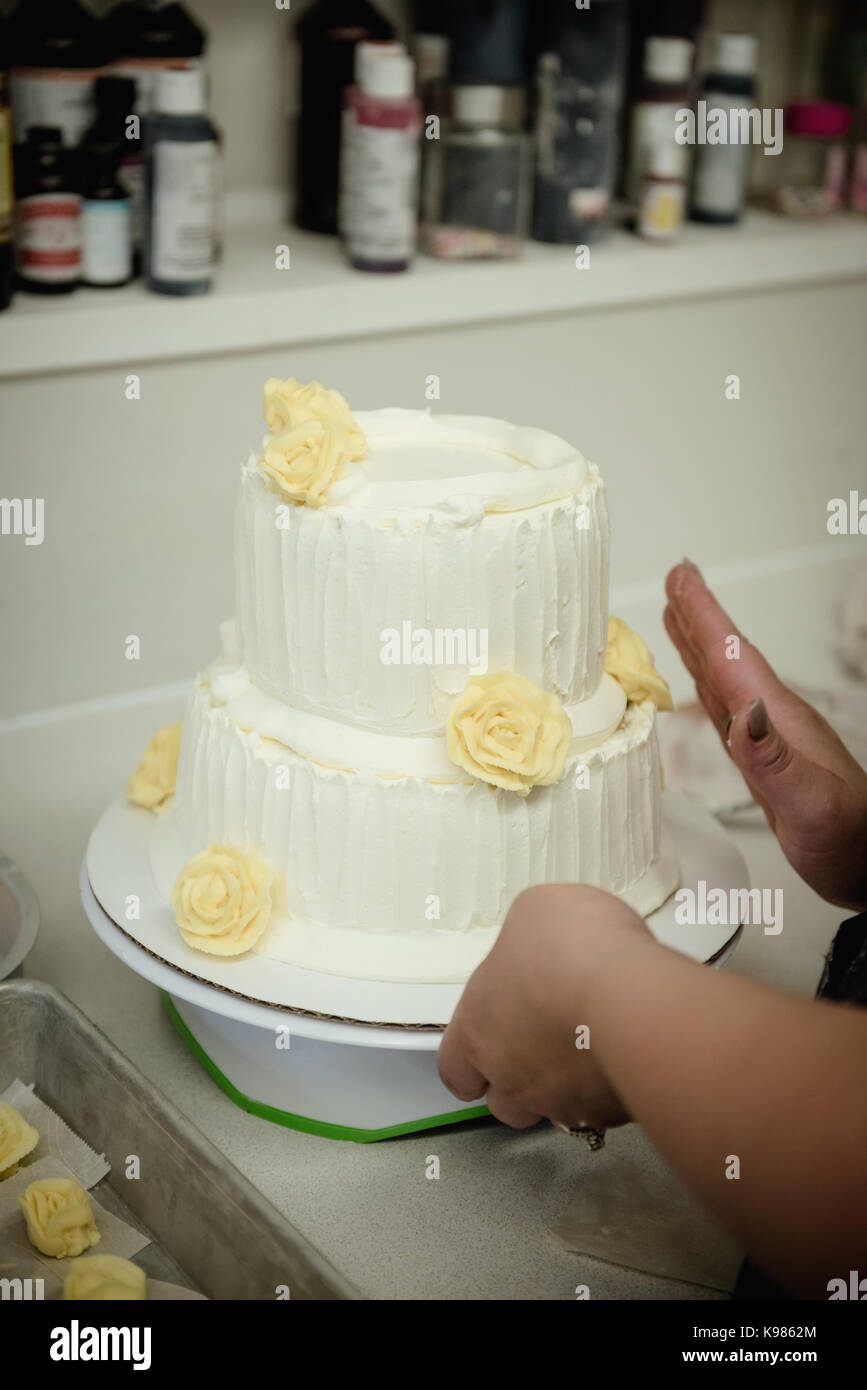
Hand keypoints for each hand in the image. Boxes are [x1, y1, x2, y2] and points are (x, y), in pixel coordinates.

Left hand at [438, 884, 651, 1130]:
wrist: (630, 995)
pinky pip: (605, 1107)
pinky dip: (611, 1086)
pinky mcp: (609, 1111)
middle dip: (520, 1080)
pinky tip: (625, 1052)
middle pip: (505, 1102)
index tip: (483, 1051)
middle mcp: (512, 1076)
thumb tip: (540, 941)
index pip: (455, 1070)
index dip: (470, 1064)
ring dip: (566, 1087)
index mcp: (478, 1030)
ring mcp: (561, 1101)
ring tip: (589, 1049)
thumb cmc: (574, 953)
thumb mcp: (535, 913)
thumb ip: (526, 942)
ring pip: (557, 1111)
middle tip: (544, 1042)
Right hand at [665, 561, 866, 910]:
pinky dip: (705, 688)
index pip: (735, 658)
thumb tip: (743, 714)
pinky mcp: (762, 761)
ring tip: (675, 617)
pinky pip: (724, 711)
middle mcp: (770, 721)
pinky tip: (698, 686)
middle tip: (675, 578)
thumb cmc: (848, 840)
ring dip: (698, 646)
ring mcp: (767, 739)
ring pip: (723, 680)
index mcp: (777, 719)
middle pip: (726, 657)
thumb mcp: (810, 803)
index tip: (682, 578)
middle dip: (697, 616)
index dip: (706, 617)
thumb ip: (774, 760)